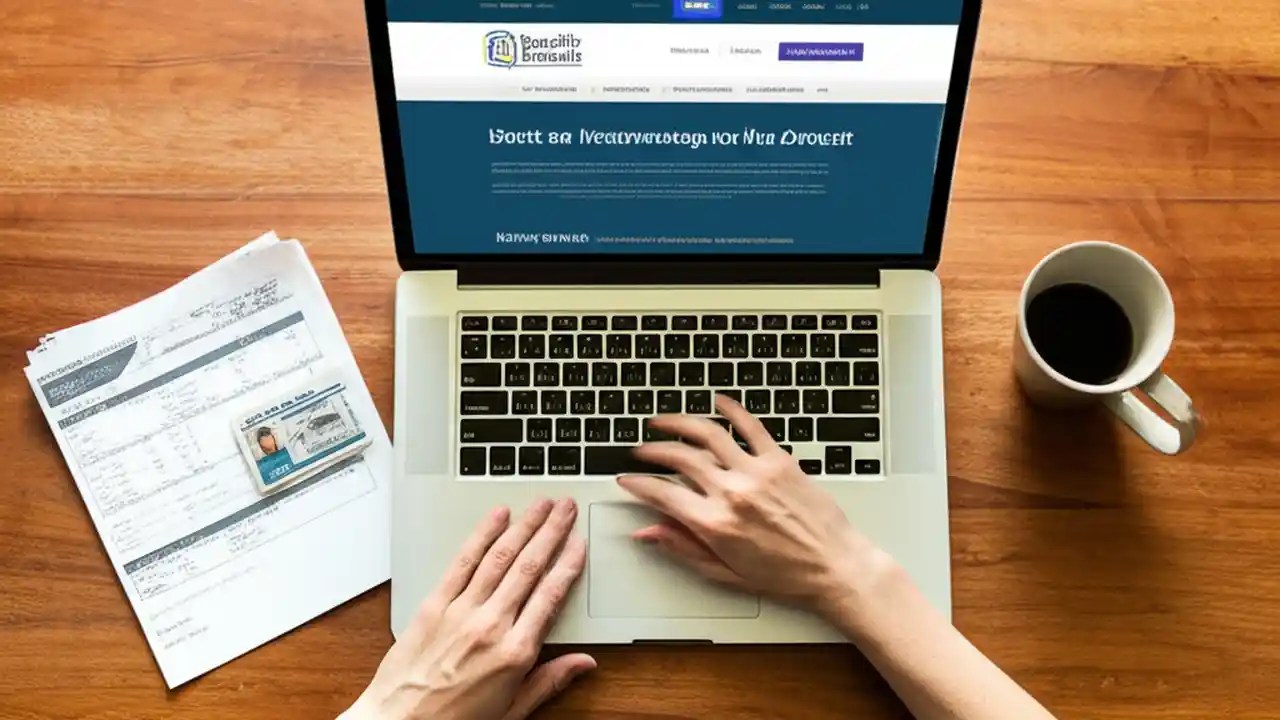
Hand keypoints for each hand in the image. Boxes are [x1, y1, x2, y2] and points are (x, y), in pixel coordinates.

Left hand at [344, 499, 592, 719]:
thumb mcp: (512, 711)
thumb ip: (550, 681)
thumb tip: (584, 663)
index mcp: (515, 652)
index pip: (551, 595)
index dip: (569, 564)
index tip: (579, 544)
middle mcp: (490, 625)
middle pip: (529, 567)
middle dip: (551, 532)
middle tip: (566, 508)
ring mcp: (461, 611)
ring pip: (499, 558)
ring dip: (524, 526)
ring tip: (540, 505)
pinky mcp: (434, 605)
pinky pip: (462, 563)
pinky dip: (481, 536)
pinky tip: (496, 517)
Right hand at [617, 395, 894, 624]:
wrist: (835, 567)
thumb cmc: (786, 576)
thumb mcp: (725, 572)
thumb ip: (682, 548)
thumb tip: (647, 533)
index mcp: (716, 525)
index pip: (663, 494)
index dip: (639, 484)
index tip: (628, 480)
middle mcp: (733, 493)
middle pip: (680, 457)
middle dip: (652, 450)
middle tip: (641, 450)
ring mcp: (757, 473)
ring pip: (708, 434)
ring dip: (679, 422)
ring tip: (663, 421)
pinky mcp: (781, 461)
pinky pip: (752, 427)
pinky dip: (733, 410)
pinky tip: (718, 401)